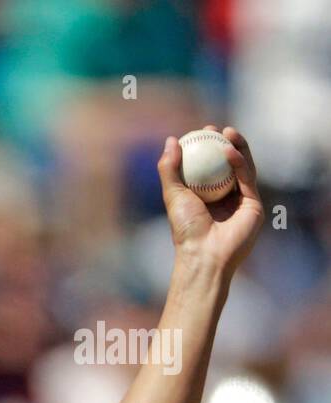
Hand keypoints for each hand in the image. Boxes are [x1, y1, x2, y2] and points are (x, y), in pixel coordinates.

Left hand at [158, 125, 263, 278]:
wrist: (205, 253)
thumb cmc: (185, 228)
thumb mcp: (172, 194)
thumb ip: (169, 168)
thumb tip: (171, 140)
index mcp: (205, 197)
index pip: (207, 167)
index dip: (205, 147)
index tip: (199, 131)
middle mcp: (224, 197)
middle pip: (227, 164)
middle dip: (223, 143)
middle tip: (214, 128)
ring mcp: (241, 200)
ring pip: (242, 167)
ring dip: (236, 147)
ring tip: (227, 131)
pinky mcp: (254, 204)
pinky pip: (248, 178)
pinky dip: (240, 162)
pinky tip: (229, 150)